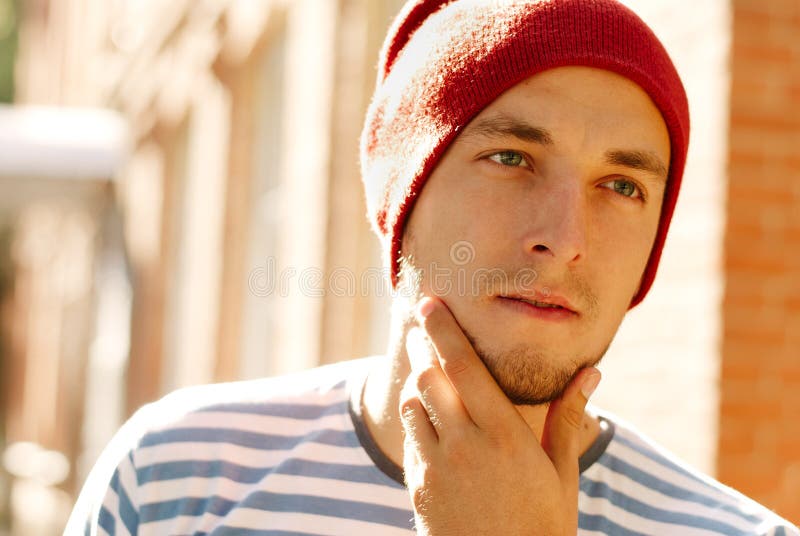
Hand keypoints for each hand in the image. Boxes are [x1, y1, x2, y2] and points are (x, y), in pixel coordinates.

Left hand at [399, 296, 600, 535]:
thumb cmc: (542, 524)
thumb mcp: (561, 473)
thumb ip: (568, 417)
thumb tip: (592, 370)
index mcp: (504, 435)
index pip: (463, 367)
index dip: (443, 330)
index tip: (430, 304)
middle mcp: (464, 445)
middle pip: (429, 377)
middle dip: (422, 345)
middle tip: (422, 324)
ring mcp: (436, 467)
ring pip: (413, 403)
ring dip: (417, 380)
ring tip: (428, 368)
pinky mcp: (418, 486)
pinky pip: (410, 436)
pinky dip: (416, 416)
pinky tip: (429, 414)